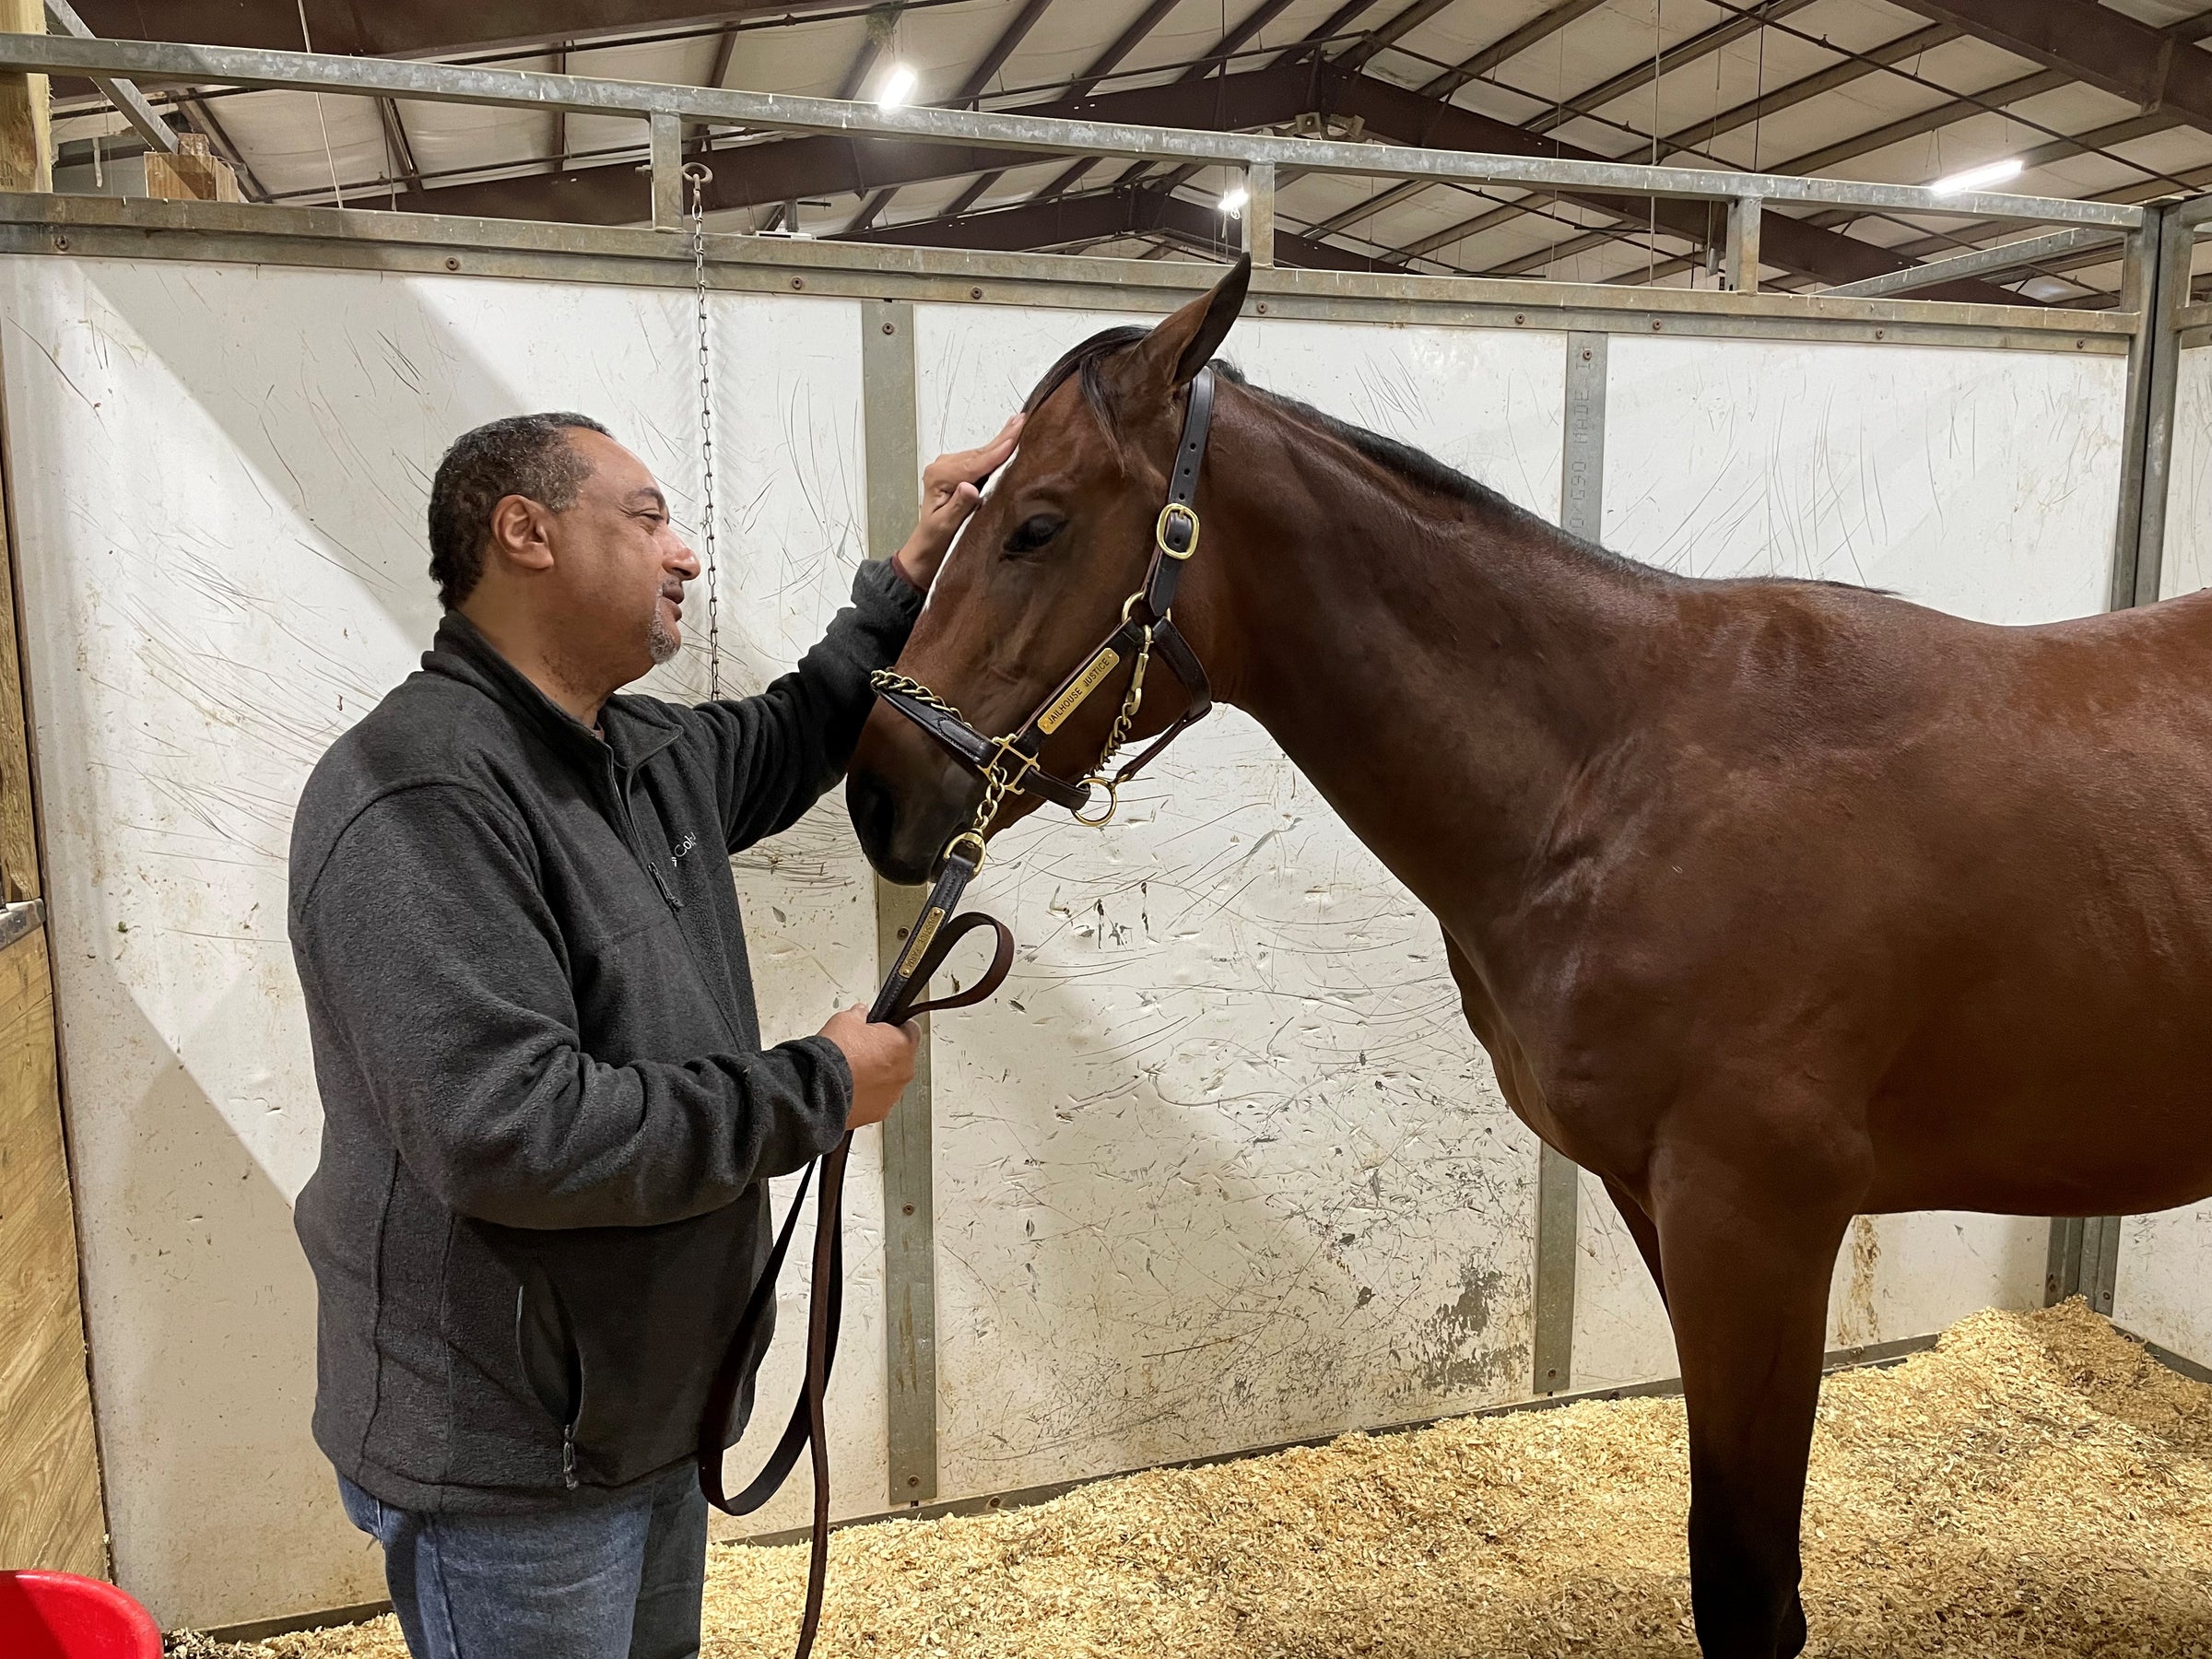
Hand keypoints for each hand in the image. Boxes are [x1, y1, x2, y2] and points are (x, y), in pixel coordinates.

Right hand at [819, 1004, 918, 1129]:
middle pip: (901, 1058)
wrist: (819, 1087)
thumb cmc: (836, 1055)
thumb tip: (860, 1013)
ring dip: (878, 1077)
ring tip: (853, 1072)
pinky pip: (878, 1100)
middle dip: (885, 1054)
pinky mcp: (879, 1112)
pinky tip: (851, 1089)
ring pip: (890, 1081)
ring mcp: (893, 1094)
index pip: (910, 1029)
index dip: (894, 1027)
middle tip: (862, 1050)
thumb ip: (859, 1015)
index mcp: (901, 1044)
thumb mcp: (845, 1020)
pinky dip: (868, 1095)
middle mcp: (904, 1071)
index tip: (883, 1029)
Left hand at [893, 413, 1022, 591]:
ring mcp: (950, 467)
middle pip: (980, 452)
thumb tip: (969, 486)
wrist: (926, 548)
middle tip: (1022, 419)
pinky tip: (1007, 440)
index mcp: (939, 477)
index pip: (975, 463)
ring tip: (1020, 425)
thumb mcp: (946, 527)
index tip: (1014, 436)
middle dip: (1004, 437)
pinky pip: (980, 458)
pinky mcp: (958, 471)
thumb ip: (959, 506)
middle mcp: (943, 467)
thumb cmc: (935, 540)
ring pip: (982, 453)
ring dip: (1002, 441)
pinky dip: (996, 450)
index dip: (998, 450)